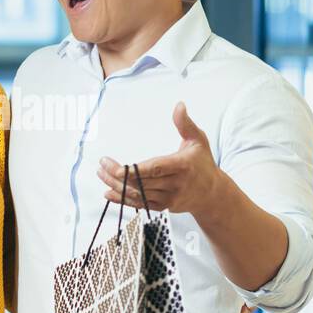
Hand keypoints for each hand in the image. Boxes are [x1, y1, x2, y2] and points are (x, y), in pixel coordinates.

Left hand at [96, 102, 221, 214]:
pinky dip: (123, 199)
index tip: (117, 168)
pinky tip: (108, 192)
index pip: (155, 169)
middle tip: (102, 163)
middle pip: (141, 182)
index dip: (135, 171)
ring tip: (101, 173)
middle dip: (118, 175)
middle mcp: (174, 185)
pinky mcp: (163, 207)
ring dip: (116, 185)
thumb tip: (179, 105)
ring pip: (138, 194)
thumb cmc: (203, 163)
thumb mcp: (198, 140)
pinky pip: (140, 204)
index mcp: (182, 166)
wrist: (211, 194)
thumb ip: (185, 124)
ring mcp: (168, 198)